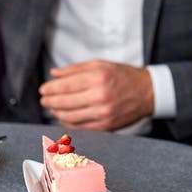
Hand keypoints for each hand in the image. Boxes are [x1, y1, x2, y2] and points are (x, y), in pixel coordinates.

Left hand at [39, 61, 154, 130]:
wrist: (147, 92)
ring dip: (57, 113)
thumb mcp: (101, 65)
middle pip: (65, 102)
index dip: (51, 88)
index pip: (66, 85)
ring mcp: (103, 113)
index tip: (43, 89)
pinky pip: (80, 127)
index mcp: (99, 78)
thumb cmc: (123, 76)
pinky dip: (68, 122)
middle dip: (50, 101)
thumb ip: (76, 69)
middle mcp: (100, 96)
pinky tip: (64, 117)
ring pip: (70, 117)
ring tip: (53, 108)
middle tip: (44, 99)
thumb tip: (54, 74)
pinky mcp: (106, 126)